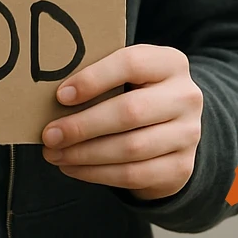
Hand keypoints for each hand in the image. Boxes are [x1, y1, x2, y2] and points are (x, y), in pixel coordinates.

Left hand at [41, 44, 202, 200]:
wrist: (177, 124)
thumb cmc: (138, 90)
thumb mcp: (128, 73)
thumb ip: (101, 74)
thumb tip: (52, 93)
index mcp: (169, 63)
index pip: (130, 64)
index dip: (93, 79)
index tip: (60, 95)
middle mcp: (185, 97)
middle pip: (129, 112)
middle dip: (82, 126)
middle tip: (49, 134)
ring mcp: (188, 134)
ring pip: (130, 148)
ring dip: (85, 154)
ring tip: (55, 153)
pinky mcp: (181, 167)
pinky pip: (135, 175)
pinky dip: (97, 173)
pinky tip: (73, 168)